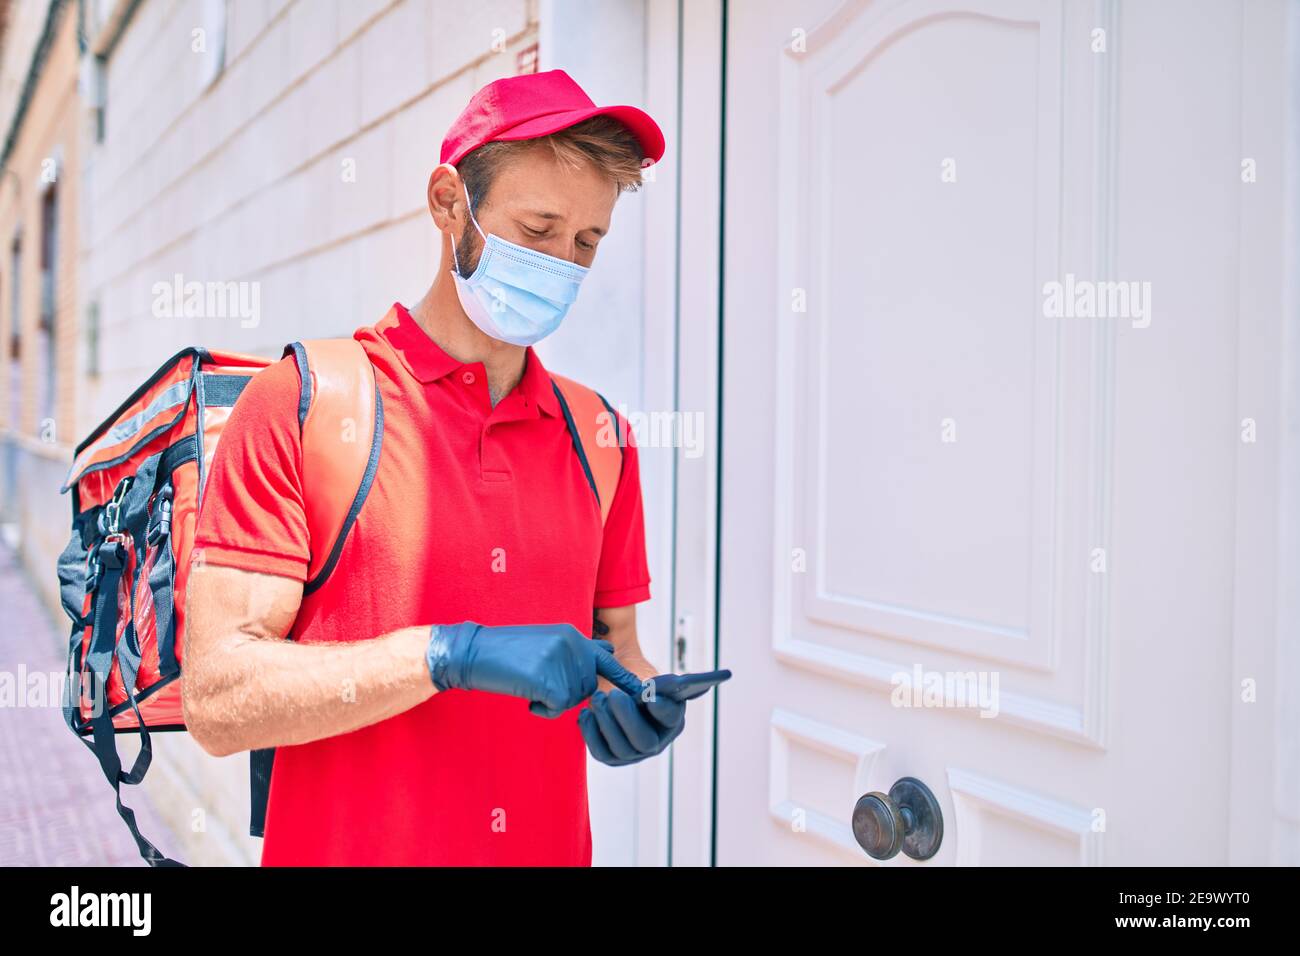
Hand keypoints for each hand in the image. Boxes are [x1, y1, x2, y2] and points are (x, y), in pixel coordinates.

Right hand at [425, 621, 644, 716]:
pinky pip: (558, 709)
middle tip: (538, 683)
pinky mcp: (551, 681)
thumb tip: (608, 652)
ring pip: (574, 699)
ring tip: (529, 685)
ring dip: (553, 701)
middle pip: (588, 686)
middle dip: (568, 693)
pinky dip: (543, 710)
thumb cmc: (507, 651)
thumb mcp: (547, 642)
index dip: (624, 679)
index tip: (644, 692)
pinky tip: (526, 697)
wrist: (475, 653)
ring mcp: (563, 663)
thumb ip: (575, 651)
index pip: (608, 658)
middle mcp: (573, 645)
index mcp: (573, 634)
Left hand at [579, 670, 731, 766]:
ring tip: (598, 698)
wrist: (614, 683)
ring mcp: (634, 753)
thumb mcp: (649, 675)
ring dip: (607, 722)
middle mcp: (656, 741)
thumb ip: (659, 682)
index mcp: (671, 718)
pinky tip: (587, 713)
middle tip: (614, 695)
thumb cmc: (636, 678)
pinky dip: (591, 733)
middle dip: (627, 718)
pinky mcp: (612, 756)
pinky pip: (601, 752)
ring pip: (622, 749)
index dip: (661, 709)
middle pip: (645, 741)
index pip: (671, 717)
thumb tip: (667, 686)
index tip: (648, 695)